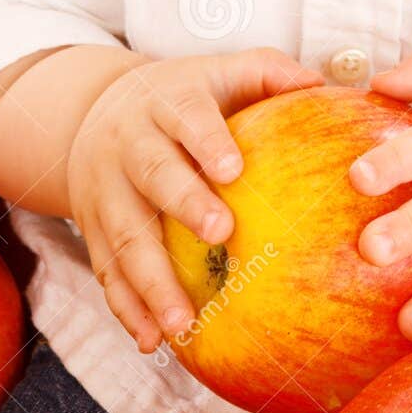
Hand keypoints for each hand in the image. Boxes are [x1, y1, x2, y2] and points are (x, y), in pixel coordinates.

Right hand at [66, 48, 323, 354]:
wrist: (90, 111)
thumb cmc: (179, 96)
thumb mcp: (218, 71)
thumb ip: (267, 72)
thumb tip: (321, 83)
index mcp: (165, 103)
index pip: (186, 116)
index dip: (208, 141)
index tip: (235, 170)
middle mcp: (129, 144)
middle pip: (152, 173)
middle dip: (183, 204)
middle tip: (221, 235)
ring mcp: (106, 190)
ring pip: (125, 235)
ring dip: (152, 281)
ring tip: (183, 321)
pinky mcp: (92, 228)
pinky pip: (107, 271)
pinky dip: (126, 308)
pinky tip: (151, 341)